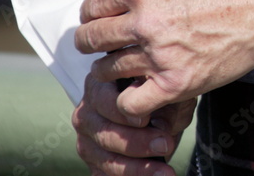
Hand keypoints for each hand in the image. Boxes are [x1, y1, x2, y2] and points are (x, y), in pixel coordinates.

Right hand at [73, 70, 194, 175]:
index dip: (122, 112)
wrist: (158, 111)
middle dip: (137, 142)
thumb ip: (162, 102)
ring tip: (164, 171)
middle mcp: (87, 113)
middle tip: (165, 144)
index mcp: (99, 86)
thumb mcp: (164, 90)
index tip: (146, 119)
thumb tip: (161, 126)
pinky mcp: (93, 162)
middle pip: (105, 133)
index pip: (103, 100)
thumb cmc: (159, 94)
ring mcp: (87, 140)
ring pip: (106, 159)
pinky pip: (104, 175)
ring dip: (137, 168)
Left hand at [75, 0, 253, 117]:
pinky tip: (141, 91)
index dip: (92, 14)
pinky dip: (130, 101)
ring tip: (126, 67)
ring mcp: (160, 54)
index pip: (93, 5)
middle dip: (92, 42)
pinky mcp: (177, 82)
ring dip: (112, 70)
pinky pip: (131, 102)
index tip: (98, 20)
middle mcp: (146, 21)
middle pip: (92, 38)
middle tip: (101, 45)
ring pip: (107, 70)